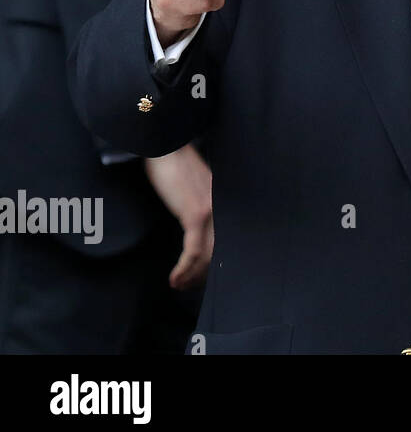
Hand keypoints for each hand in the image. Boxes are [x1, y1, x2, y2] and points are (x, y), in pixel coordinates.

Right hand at [144, 143, 213, 290]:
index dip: (214, 259)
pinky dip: (185, 268)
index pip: (224, 238)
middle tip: (188, 286)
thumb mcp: (190, 187)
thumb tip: (190, 222)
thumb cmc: (172, 164)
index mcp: (220, 201)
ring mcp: (211, 211)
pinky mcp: (196, 214)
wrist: (165, 145)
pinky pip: (194, 250)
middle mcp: (221, 207)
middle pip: (219, 250)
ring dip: (192, 275)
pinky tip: (175, 278)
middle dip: (204, 272)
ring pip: (208, 255)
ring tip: (179, 285)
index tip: (201, 274)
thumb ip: (195, 203)